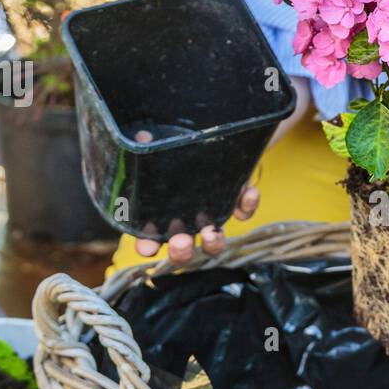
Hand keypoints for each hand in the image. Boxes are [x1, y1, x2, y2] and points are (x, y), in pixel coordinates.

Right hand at [132, 78, 310, 262]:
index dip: (147, 245)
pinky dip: (247, 206)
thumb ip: (150, 144)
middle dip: (181, 252)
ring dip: (213, 244)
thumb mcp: (163, 143)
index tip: (147, 247)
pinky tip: (247, 192)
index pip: (149, 237)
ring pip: (213, 243)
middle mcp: (186, 219)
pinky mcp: (236, 202)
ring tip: (212, 234)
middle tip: (182, 242)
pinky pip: (244, 212)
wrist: (215, 135)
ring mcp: (212, 214)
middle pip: (182, 249)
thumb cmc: (177, 145)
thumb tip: (141, 137)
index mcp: (161, 211)